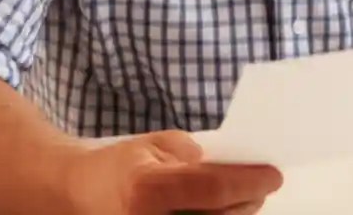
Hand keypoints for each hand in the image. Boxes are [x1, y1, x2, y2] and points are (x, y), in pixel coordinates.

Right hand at [62, 130, 282, 213]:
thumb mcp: (154, 144)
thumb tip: (231, 167)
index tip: (273, 175)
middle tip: (262, 186)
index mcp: (148, 188)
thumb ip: (192, 154)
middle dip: (247, 201)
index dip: (249, 181)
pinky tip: (223, 211)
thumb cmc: (119, 165)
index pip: (213, 188)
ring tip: (243, 199)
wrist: (78, 193)